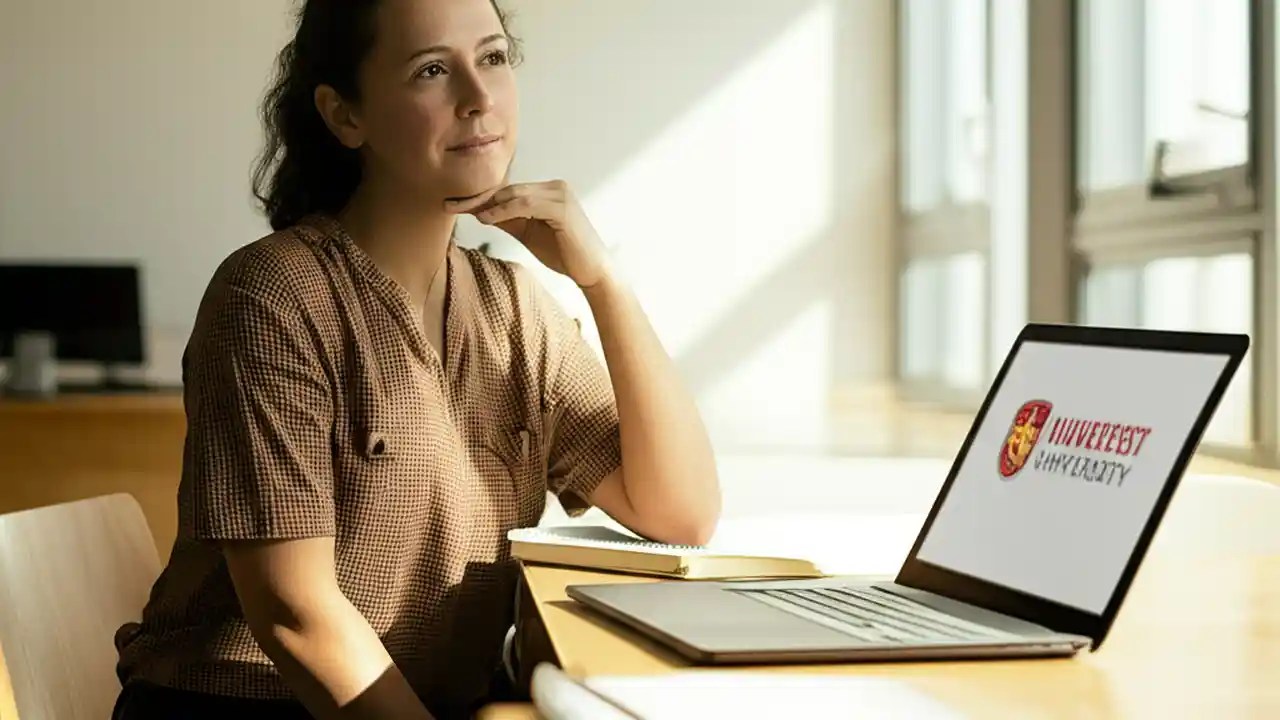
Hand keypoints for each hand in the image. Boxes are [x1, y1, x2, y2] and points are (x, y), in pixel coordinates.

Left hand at [444, 180, 610, 288]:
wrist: (591, 271)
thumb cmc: (563, 252)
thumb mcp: (527, 232)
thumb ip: (506, 219)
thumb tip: (478, 211)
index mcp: (547, 190)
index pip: (507, 189)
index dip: (480, 195)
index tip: (454, 202)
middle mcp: (554, 186)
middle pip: (508, 188)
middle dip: (478, 197)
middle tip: (451, 203)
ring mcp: (560, 194)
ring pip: (515, 194)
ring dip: (488, 203)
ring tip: (464, 210)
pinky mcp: (562, 207)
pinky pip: (526, 205)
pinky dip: (504, 210)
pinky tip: (486, 218)